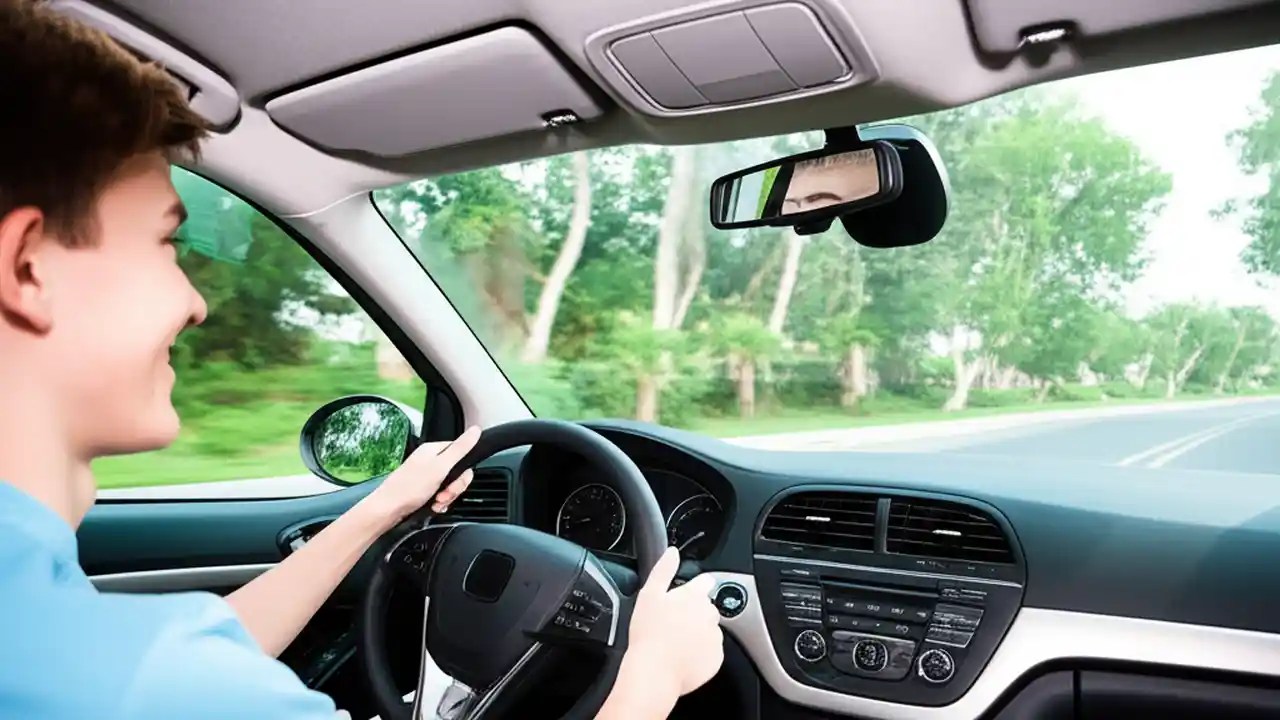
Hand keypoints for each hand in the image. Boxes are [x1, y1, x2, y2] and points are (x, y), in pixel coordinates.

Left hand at [359, 426, 481, 525]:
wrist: (387, 510)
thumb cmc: (408, 488)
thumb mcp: (440, 467)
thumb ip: (460, 449)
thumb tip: (475, 430)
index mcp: (433, 450)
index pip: (462, 454)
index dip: (462, 472)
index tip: (455, 482)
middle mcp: (430, 461)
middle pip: (457, 472)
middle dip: (454, 488)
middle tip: (443, 495)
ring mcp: (427, 476)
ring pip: (450, 485)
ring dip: (447, 497)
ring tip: (436, 503)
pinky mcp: (424, 489)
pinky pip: (441, 494)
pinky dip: (440, 503)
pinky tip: (433, 507)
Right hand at [623, 547, 724, 697]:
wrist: (655, 671)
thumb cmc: (649, 633)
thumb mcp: (649, 594)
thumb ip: (663, 570)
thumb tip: (672, 552)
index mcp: (695, 595)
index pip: (705, 582)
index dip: (694, 588)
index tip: (684, 597)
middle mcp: (710, 613)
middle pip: (706, 607)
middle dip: (694, 612)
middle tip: (672, 623)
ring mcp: (715, 637)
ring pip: (708, 629)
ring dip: (698, 632)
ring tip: (675, 641)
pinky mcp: (716, 658)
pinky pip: (710, 652)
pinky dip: (701, 653)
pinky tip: (683, 656)